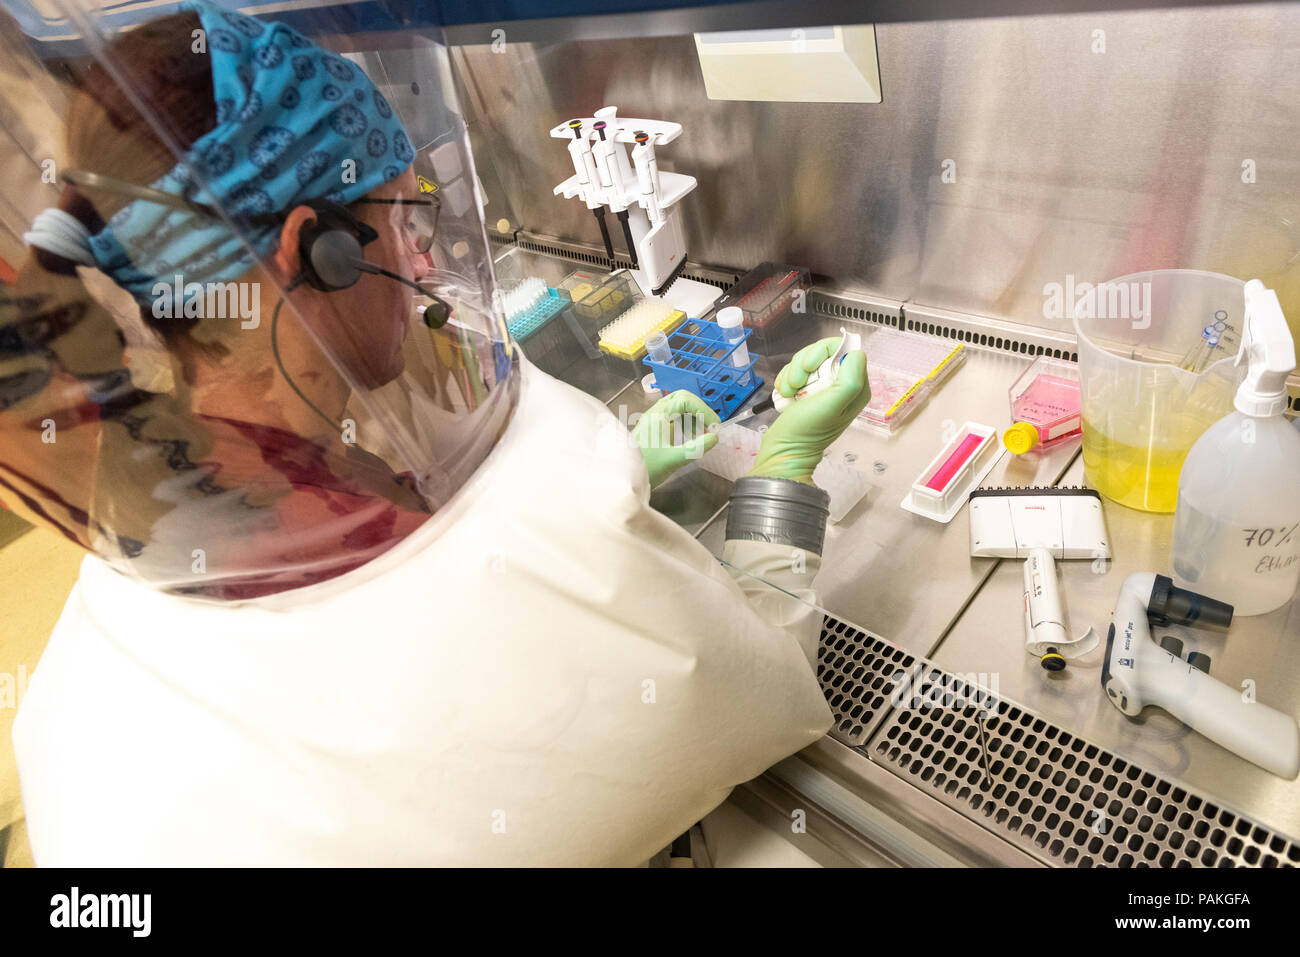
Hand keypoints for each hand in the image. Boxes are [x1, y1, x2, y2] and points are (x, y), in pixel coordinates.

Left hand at [633, 390, 719, 487]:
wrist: (624, 477)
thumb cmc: (646, 468)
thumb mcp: (673, 459)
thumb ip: (696, 448)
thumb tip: (714, 437)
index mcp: (658, 415)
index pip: (685, 400)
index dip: (703, 410)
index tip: (715, 425)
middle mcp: (656, 413)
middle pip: (682, 399)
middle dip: (700, 411)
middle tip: (711, 427)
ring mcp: (655, 420)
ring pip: (679, 408)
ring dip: (694, 417)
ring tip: (703, 434)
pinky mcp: (656, 429)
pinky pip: (675, 418)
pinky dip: (687, 424)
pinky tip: (692, 437)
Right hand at [748, 337, 870, 483]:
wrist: (784, 449)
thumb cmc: (808, 430)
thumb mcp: (834, 404)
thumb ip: (851, 378)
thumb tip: (855, 352)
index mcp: (856, 386)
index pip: (843, 350)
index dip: (823, 352)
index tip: (808, 367)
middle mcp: (842, 384)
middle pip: (822, 352)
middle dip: (803, 364)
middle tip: (796, 383)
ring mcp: (823, 387)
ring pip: (806, 361)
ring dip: (792, 374)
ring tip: (790, 393)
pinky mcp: (807, 389)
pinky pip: (795, 371)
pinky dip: (786, 380)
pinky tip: (786, 395)